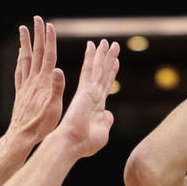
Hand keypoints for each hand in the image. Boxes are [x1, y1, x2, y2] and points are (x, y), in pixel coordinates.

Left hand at [7, 16, 65, 144]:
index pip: (48, 56)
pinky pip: (19, 72)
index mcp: (44, 82)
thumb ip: (56, 88)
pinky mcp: (20, 92)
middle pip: (36, 53)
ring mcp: (25, 85)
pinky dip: (20, 61)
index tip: (49, 25)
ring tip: (23, 30)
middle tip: (36, 19)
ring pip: (25, 59)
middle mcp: (33, 80)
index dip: (49, 40)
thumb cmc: (41, 125)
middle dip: (37, 35)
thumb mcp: (53, 108)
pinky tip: (19, 57)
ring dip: (25, 43)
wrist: (22, 136)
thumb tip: (57, 69)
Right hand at [57, 39, 120, 157]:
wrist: (71, 143)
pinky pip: (91, 69)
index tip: (114, 63)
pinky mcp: (85, 90)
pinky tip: (94, 45)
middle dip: (108, 60)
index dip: (110, 74)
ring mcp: (89, 92)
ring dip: (104, 54)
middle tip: (112, 45)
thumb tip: (109, 114)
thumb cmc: (84, 144)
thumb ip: (106, 122)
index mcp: (97, 107)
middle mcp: (92, 97)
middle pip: (102, 74)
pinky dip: (93, 57)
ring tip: (108, 41)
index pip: (105, 86)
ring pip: (98, 68)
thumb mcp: (102, 133)